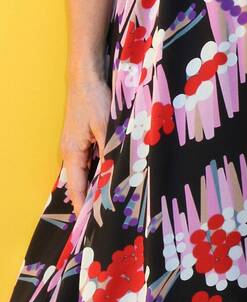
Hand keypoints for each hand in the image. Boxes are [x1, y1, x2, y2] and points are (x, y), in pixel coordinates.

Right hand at [60, 68, 110, 216]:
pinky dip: (104, 169)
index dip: (85, 208)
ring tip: (119, 201)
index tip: (93, 226)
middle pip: (83, 183)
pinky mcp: (86, 138)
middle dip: (96, 198)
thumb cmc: (94, 99)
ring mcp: (78, 146)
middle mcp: (71, 153)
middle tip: (114, 217)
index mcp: (72, 154)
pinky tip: (118, 174)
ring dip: (102, 183)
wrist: (87, 75)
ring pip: (90, 172)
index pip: (77, 189)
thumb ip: (111, 152)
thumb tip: (117, 176)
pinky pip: (94, 161)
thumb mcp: (106, 127)